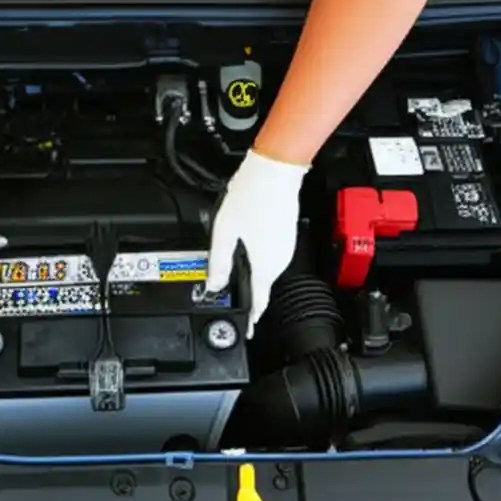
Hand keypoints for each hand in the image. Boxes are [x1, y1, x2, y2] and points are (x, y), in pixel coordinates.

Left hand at [205, 150, 309, 337]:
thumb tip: (215, 283)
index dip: (251, 319)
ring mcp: (285, 248)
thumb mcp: (224, 232)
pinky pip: (271, 256)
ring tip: (233, 265)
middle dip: (246, 292)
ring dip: (250, 272)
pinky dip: (258, 257)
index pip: (259, 303)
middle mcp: (280, 260)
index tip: (248, 330)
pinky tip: (245, 245)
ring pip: (266, 270)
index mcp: (265, 265)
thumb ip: (219, 262)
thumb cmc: (252, 195)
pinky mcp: (286, 237)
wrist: (275, 170)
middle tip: (229, 292)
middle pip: (261, 286)